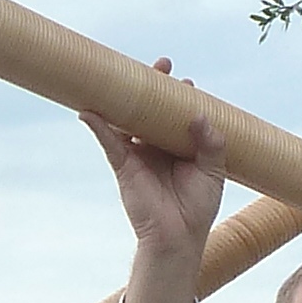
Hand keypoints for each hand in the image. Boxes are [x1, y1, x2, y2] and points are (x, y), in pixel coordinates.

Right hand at [82, 58, 224, 302]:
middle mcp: (157, 145)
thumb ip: (211, 143)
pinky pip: (108, 141)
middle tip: (161, 65)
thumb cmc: (197, 207)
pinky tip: (88, 111)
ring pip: (128, 119)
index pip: (177, 113)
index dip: (179, 95)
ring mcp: (138, 153)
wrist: (178, 237)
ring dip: (124, 97)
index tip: (185, 82)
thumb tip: (200, 115)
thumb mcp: (213, 171)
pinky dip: (97, 125)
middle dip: (154, 85)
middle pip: (152, 109)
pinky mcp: (123, 165)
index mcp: (180, 144)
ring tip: (124, 73)